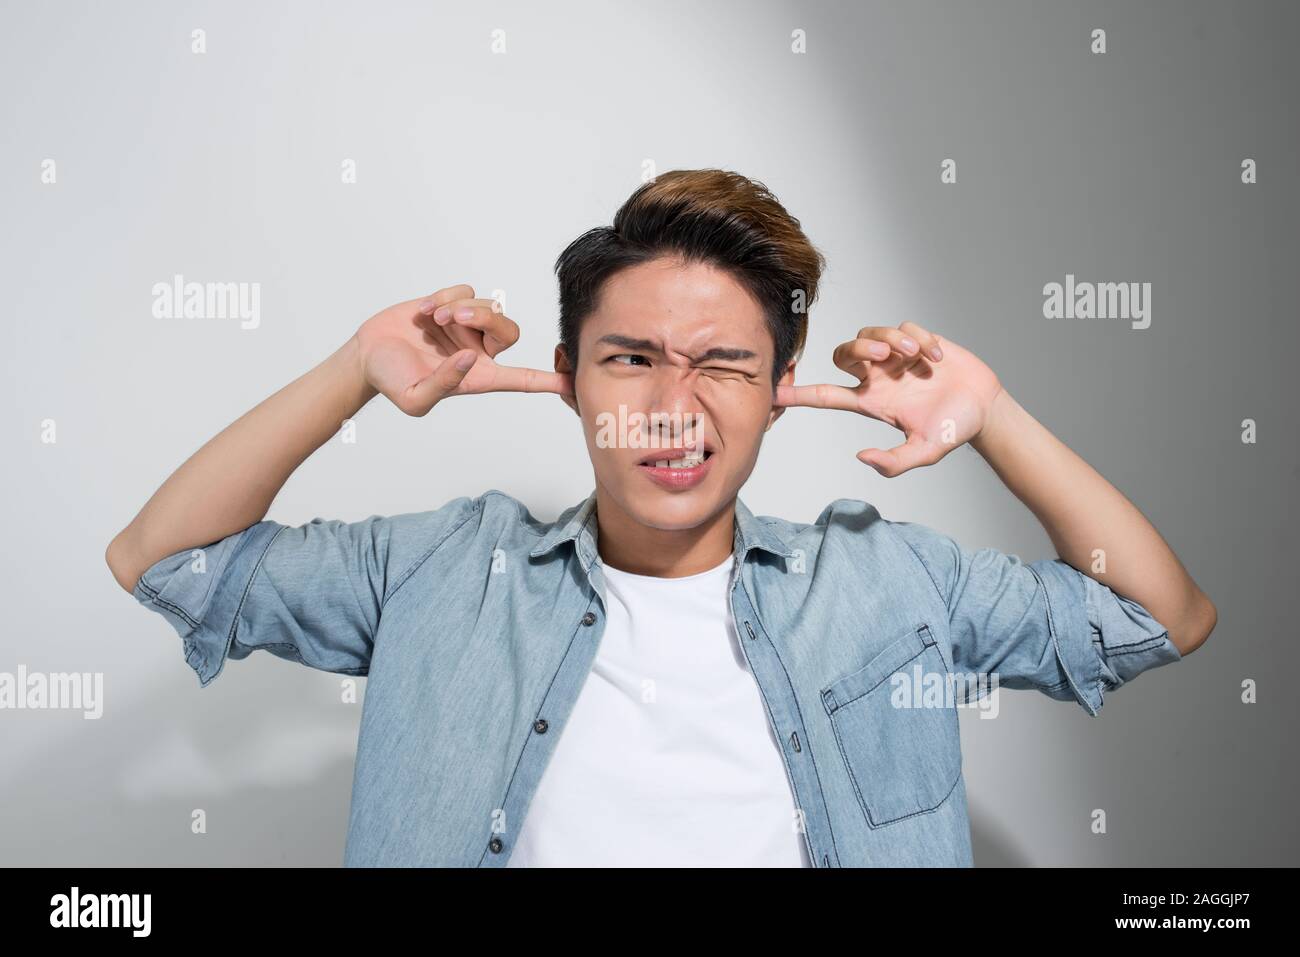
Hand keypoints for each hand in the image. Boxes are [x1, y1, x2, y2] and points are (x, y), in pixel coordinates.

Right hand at [354, 284, 572, 415]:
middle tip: (453, 319)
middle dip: (485, 319)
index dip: (549, 381)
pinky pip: (466, 291)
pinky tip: (424, 312)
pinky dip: (445, 297)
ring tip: (433, 320)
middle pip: (510, 330)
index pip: (522, 379)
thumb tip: (471, 356)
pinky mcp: (453, 303)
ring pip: (489, 306)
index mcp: (479, 377)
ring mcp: (467, 326)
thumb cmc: (393, 382)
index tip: (575, 381)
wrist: (367, 355)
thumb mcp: (415, 397)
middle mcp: (479, 351)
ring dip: (460, 308)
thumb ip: (444, 383)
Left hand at [774, 321, 1003, 475]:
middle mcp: (878, 377)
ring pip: (871, 334)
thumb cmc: (952, 431)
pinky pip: (904, 327)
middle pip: (843, 354)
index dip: (798, 395)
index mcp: (871, 402)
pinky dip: (919, 338)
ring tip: (917, 355)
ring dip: (892, 339)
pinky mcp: (917, 340)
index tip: (771, 394)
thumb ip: (895, 462)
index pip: (825, 396)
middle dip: (858, 348)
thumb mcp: (925, 453)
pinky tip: (936, 356)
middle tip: (886, 355)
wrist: (984, 408)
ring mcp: (896, 358)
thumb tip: (860, 458)